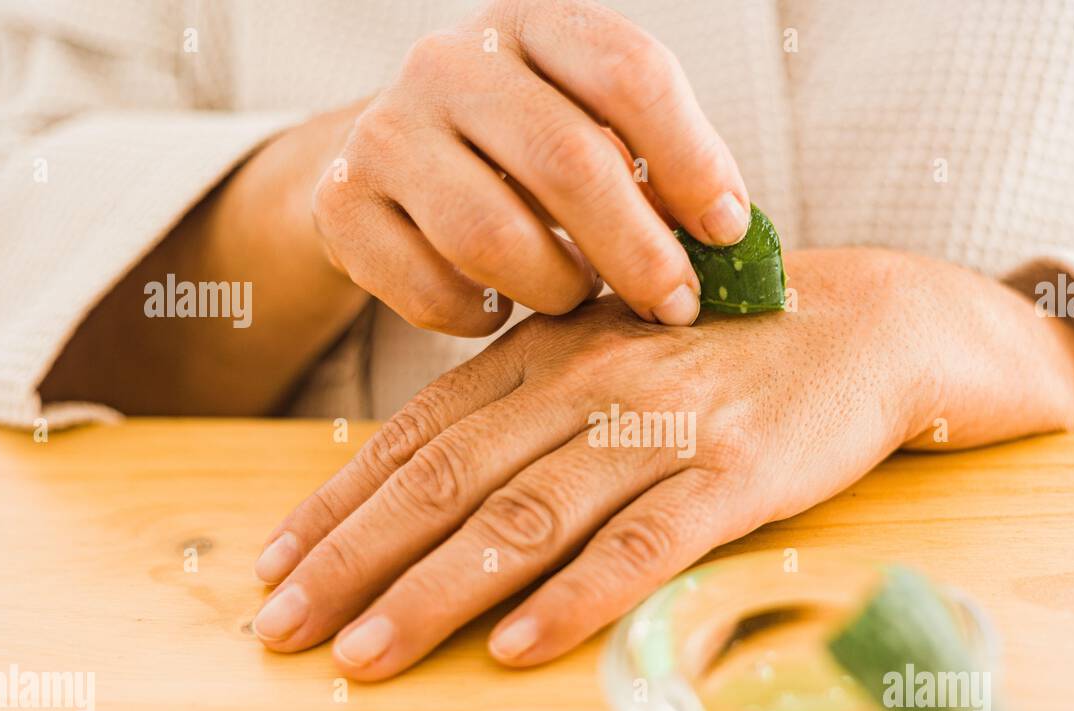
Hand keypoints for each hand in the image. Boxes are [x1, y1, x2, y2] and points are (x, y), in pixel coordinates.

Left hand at [250, 248, 1073, 678]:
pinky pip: (642, 545)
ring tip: (363, 656)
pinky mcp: (733, 475)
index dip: (337, 505)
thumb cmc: (718, 351)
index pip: (416, 435)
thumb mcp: (606, 352)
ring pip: (525, 517)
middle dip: (351, 560)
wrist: (860, 326)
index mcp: (545, 354)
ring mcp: (659, 428)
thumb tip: (425, 478)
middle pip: (446, 480)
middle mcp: (587, 383)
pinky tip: (519, 649)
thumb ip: (523, 406)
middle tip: (280, 628)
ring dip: (435, 593)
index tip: (274, 566)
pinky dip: (576, 598)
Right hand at [307, 0, 747, 335]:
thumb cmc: (526, 151)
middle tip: (675, 304)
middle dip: (637, 251)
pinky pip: (430, 290)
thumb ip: (659, 167)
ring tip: (576, 296)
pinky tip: (499, 307)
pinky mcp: (340, 205)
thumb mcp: (595, 128)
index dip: (691, 159)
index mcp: (532, 24)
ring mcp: (384, 131)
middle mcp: (449, 61)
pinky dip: (480, 319)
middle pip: (566, 160)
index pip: (628, 73)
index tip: (727, 231)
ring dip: (556, 288)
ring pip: (491, 236)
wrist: (395, 158)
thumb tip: (732, 243)